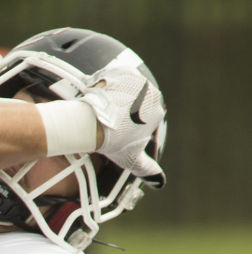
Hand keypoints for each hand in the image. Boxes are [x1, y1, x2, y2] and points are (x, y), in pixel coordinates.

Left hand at [81, 66, 165, 184]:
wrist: (95, 124)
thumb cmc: (113, 143)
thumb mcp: (132, 160)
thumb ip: (147, 169)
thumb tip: (160, 183)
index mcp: (156, 112)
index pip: (142, 116)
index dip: (127, 124)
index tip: (115, 129)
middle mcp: (151, 93)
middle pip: (134, 101)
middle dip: (121, 110)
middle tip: (105, 119)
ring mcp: (137, 80)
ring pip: (124, 89)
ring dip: (114, 96)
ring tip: (100, 108)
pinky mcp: (122, 70)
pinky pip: (114, 76)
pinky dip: (106, 83)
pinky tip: (98, 94)